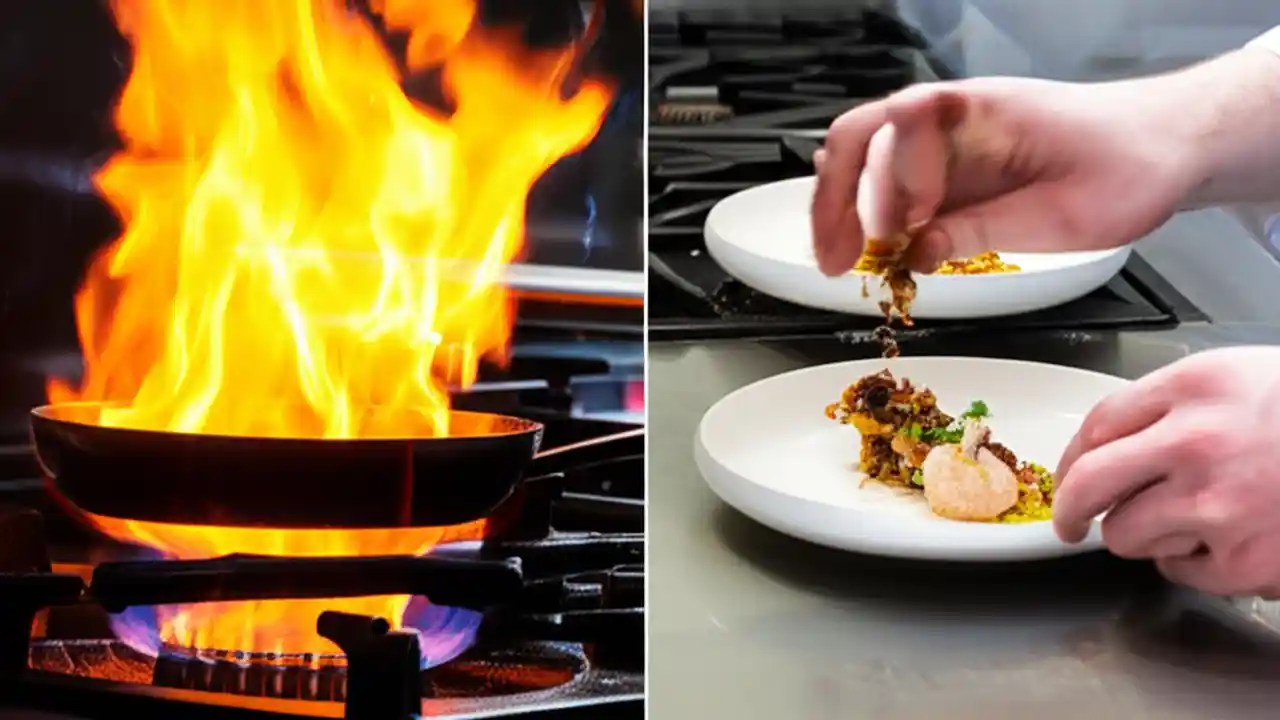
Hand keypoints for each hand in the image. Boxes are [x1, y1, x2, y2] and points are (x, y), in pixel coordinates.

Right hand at [809, 75, 1198, 274]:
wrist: (1161, 145)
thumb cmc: (1126, 165)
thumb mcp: (1063, 213)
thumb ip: (985, 228)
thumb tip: (921, 253)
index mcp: (982, 110)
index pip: (907, 121)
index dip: (895, 176)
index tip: (906, 229)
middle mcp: (951, 117)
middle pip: (863, 139)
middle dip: (837, 198)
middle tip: (834, 260)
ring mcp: (946, 143)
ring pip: (865, 161)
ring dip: (842, 210)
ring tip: (839, 263)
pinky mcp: (950, 171)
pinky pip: (891, 187)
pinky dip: (868, 219)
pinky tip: (866, 252)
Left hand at [1053, 347, 1279, 596]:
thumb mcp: (1230, 376)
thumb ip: (1163, 405)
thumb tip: (1100, 446)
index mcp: (1192, 388)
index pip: (1095, 426)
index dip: (1068, 459)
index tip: (1065, 478)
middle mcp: (1197, 445)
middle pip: (1090, 486)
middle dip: (1071, 510)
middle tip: (1072, 523)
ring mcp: (1219, 506)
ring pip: (1126, 536)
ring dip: (1138, 532)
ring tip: (1182, 518)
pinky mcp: (1244, 561)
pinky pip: (1178, 571)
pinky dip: (1188, 561)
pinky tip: (1223, 538)